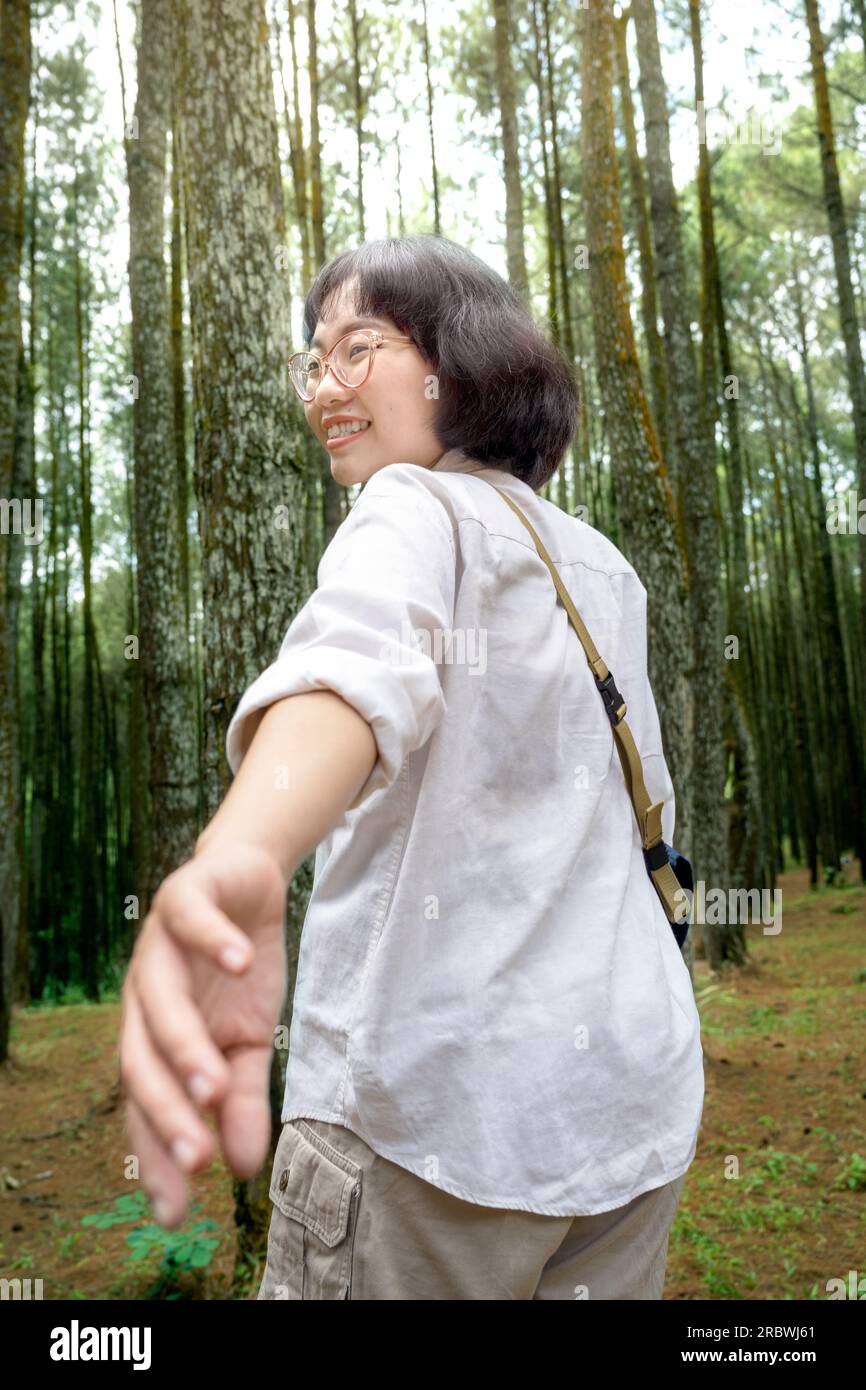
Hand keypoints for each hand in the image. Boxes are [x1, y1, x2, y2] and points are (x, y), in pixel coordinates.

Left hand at [119, 842, 287, 1227]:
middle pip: (141, 1059)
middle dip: (167, 1112)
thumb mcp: (251, 1038)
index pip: (146, 1103)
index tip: (176, 1211)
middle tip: (198, 1157)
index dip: (157, 1154)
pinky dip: (213, 940)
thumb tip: (245, 1169)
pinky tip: (241, 962)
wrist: (248, 881)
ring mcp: (157, 945)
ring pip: (159, 998)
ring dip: (185, 1043)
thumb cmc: (238, 968)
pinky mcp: (182, 894)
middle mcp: (144, 996)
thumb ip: (243, 1097)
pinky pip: (190, 920)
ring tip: (216, 1083)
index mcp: (153, 1036)